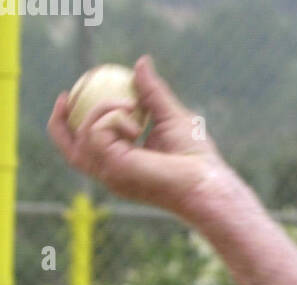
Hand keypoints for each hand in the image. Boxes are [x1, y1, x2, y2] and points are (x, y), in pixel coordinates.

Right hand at [47, 55, 230, 220]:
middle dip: (59, 121)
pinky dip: (111, 115)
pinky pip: (95, 131)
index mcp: (120, 164)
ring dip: (101, 108)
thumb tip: (141, 62)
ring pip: (82, 133)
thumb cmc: (197, 157)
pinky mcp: (112, 168)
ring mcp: (109, 173)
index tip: (71, 95)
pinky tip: (135, 120)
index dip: (71, 123)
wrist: (207, 181)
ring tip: (132, 106)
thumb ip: (152, 92)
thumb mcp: (170, 116)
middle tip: (66, 94)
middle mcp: (110, 173)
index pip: (84, 147)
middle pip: (68, 149)